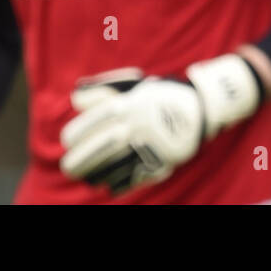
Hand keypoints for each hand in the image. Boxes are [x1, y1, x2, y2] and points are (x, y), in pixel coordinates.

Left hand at [59, 56, 259, 194]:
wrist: (201, 107)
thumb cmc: (160, 94)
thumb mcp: (134, 84)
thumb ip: (103, 89)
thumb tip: (75, 97)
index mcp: (127, 105)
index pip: (89, 125)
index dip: (73, 136)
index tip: (68, 141)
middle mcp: (136, 126)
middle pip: (96, 151)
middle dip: (76, 162)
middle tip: (70, 167)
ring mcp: (148, 146)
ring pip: (110, 169)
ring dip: (93, 175)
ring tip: (86, 176)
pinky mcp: (160, 163)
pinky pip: (131, 180)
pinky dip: (115, 185)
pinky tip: (107, 184)